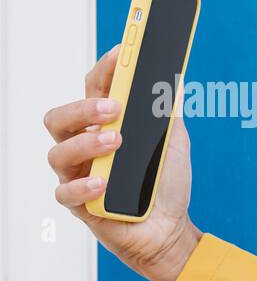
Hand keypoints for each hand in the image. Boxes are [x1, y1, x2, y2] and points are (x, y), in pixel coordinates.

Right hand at [45, 44, 201, 280]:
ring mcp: (78, 174)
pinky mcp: (79, 204)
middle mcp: (84, 146)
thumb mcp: (172, 142)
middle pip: (61, 117)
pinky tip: (103, 181)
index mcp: (104, 126)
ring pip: (59, 151)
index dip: (104, 69)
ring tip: (116, 142)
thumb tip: (169, 78)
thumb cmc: (166, 183)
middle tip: (114, 107)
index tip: (122, 52)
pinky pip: (66, 192)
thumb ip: (166, 112)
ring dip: (87, 143)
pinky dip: (83, 185)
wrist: (170, 228)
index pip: (93, 90)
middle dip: (84, 108)